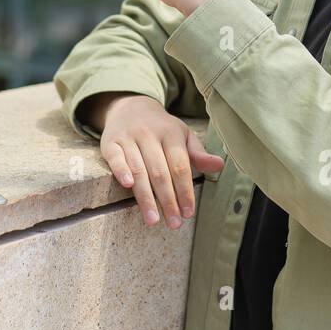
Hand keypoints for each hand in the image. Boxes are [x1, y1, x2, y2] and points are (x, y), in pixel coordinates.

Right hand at [94, 94, 225, 227]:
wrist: (131, 107)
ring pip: (139, 169)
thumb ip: (198, 153)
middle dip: (168, 200)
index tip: (188, 212)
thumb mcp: (182, 135)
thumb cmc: (162, 128)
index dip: (185, 191)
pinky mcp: (110, 142)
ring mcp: (128, 137)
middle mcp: (149, 134)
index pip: (180, 166)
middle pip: (160, 172)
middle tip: (174, 223)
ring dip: (146, 196)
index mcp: (171, 133)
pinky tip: (128, 186)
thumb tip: (219, 166)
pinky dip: (121, 171)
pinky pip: (115, 158)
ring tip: (153, 219)